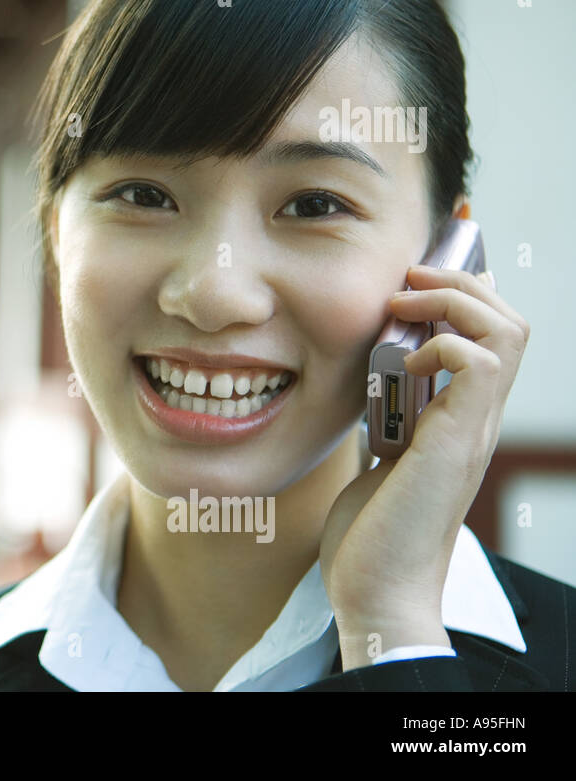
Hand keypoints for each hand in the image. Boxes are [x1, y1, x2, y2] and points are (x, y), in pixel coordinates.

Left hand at [318, 266, 529, 667]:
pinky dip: (441, 344)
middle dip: (460, 281)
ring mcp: (472, 429)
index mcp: (457, 417)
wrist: (377, 589)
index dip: (460, 296)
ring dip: (454, 300)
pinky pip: (479, 363)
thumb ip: (380, 420)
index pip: (489, 336)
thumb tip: (360, 386)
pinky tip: (403, 363)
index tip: (409, 285)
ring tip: (406, 305)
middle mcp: (476, 419)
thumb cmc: (371, 532)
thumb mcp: (374, 455)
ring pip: (508, 330)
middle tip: (407, 281)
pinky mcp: (456, 441)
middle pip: (510, 320)